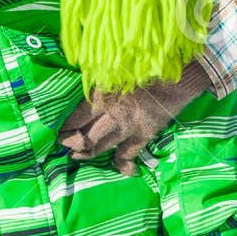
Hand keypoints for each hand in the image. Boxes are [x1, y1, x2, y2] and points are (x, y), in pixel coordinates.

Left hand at [59, 59, 211, 174]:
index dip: (66, 128)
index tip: (59, 132)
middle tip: (66, 146)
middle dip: (72, 144)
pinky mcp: (143, 135)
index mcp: (100, 96)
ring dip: (87, 154)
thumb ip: (100, 82)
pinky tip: (124, 170)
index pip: (75, 118)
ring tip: (78, 156)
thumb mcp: (114, 68)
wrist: (177, 74)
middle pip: (84, 136)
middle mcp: (109, 115)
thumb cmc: (145, 65)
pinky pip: (128, 154)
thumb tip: (88, 91)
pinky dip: (123, 165)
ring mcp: (126, 128)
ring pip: (100, 147)